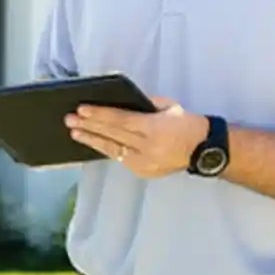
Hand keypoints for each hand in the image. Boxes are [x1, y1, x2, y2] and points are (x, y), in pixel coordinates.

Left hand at [64, 96, 208, 177]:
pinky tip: (94, 143)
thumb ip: (144, 104)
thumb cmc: (186, 123)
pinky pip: (120, 159)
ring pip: (113, 150)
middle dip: (89, 127)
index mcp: (154, 128)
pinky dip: (107, 150)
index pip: (120, 120)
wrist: (204, 150)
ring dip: (92, 141)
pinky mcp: (144, 172)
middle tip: (70, 120)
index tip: (82, 110)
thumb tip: (119, 102)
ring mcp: (145, 163)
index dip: (99, 115)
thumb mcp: (168, 106)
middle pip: (113, 135)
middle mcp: (148, 147)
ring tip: (75, 133)